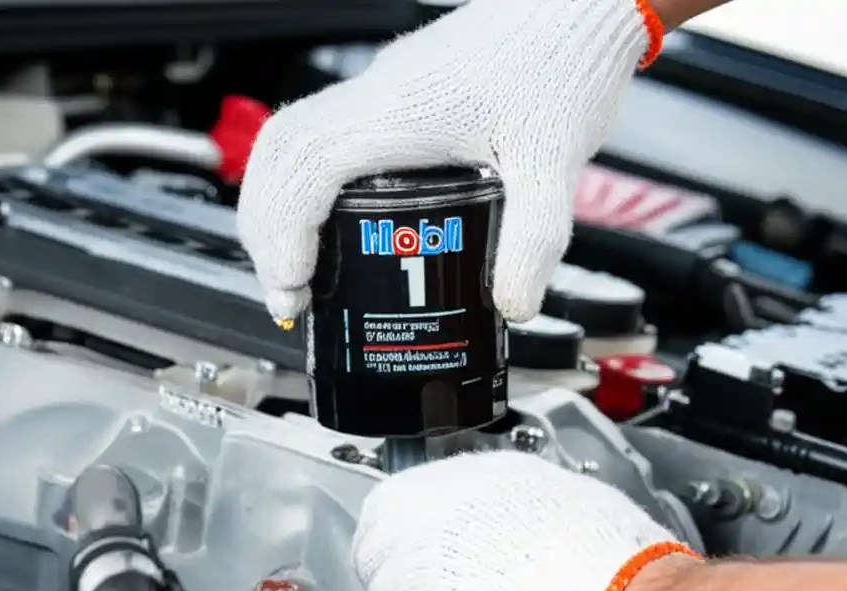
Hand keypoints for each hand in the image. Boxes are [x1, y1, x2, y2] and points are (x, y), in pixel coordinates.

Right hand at [237, 0, 659, 323]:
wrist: (580, 6)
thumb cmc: (564, 58)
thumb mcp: (555, 165)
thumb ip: (535, 242)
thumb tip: (513, 305)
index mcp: (399, 112)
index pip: (304, 169)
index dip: (283, 232)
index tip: (293, 285)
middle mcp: (376, 97)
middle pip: (277, 156)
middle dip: (266, 230)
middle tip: (289, 293)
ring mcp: (381, 91)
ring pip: (290, 141)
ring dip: (278, 205)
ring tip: (296, 267)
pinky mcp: (398, 93)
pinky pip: (322, 134)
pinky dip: (306, 183)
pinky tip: (334, 222)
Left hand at [351, 451, 687, 590]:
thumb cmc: (608, 560)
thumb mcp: (566, 499)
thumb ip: (522, 503)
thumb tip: (521, 517)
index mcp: (476, 472)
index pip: (411, 497)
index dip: (418, 535)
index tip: (427, 554)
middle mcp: (437, 504)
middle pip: (382, 538)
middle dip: (402, 569)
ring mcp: (418, 557)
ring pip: (384, 590)